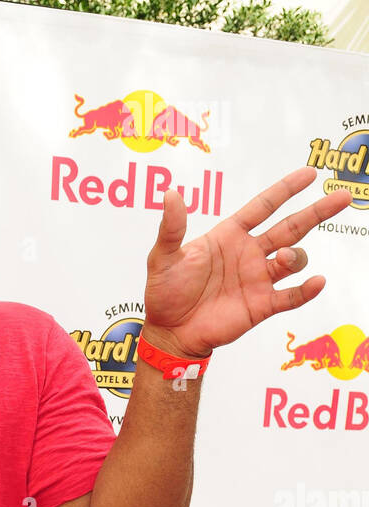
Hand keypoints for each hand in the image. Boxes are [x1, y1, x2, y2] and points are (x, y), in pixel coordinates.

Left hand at [142, 166, 352, 360]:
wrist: (168, 332)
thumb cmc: (164, 293)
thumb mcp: (163, 257)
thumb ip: (172, 227)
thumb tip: (170, 194)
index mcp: (230, 236)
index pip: (264, 206)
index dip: (286, 189)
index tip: (310, 174)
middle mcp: (249, 254)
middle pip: (291, 227)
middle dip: (317, 212)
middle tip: (342, 197)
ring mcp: (258, 280)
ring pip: (293, 260)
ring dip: (296, 256)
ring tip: (283, 258)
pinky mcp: (261, 306)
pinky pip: (290, 297)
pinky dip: (306, 290)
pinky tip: (317, 282)